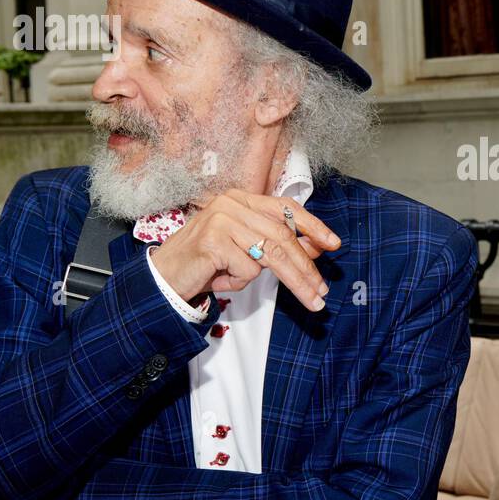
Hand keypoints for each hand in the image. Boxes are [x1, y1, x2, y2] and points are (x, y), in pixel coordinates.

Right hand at [150, 188, 340, 311]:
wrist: (163, 277)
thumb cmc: (206, 264)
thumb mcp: (245, 250)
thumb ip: (275, 244)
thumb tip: (316, 248)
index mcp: (241, 199)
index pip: (285, 208)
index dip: (313, 226)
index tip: (334, 244)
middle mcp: (232, 203)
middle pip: (283, 235)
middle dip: (307, 266)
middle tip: (322, 289)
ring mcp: (221, 220)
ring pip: (272, 252)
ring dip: (295, 281)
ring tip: (311, 300)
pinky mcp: (213, 241)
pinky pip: (247, 269)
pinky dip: (240, 282)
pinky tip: (221, 279)